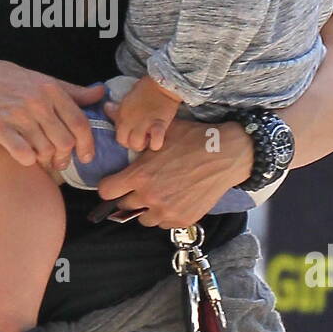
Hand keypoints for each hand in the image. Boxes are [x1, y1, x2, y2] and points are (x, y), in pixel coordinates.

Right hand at [0, 58, 105, 171]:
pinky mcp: (0, 128)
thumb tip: (101, 93)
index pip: (79, 123)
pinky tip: (26, 157)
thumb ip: (73, 91)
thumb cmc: (12, 81)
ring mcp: (18, 115)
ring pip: (45, 150)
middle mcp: (37, 102)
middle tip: (60, 162)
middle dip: (65, 157)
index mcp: (51, 90)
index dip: (87, 144)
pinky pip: (23, 154)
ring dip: (46, 160)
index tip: (87, 156)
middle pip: (64, 141)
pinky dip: (28, 160)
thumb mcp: (44, 80)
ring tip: (43, 160)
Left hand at [96, 117, 253, 227]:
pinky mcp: (182, 219)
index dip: (109, 186)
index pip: (107, 192)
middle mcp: (150, 197)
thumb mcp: (162, 131)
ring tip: (157, 194)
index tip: (115, 183)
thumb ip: (133, 128)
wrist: (225, 155)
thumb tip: (107, 107)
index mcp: (140, 176)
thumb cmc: (193, 140)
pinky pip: (164, 223)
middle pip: (124, 206)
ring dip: (146, 208)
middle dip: (129, 196)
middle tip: (141, 186)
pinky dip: (165, 214)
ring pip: (143, 218)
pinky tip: (173, 200)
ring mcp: (167, 211)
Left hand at [103, 76, 180, 152]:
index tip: (133, 135)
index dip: (126, 139)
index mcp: (122, 115)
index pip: (118, 137)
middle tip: (142, 138)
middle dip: (133, 144)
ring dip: (144, 144)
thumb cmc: (145, 90)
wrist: (163, 83)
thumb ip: (117, 108)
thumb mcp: (127, 98)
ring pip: (137, 144)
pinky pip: (155, 141)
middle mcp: (130, 121)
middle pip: (126, 143)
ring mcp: (144, 123)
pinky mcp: (159, 124)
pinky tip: (158, 139)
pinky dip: (156, 143)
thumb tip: (106, 107)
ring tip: (149, 138)